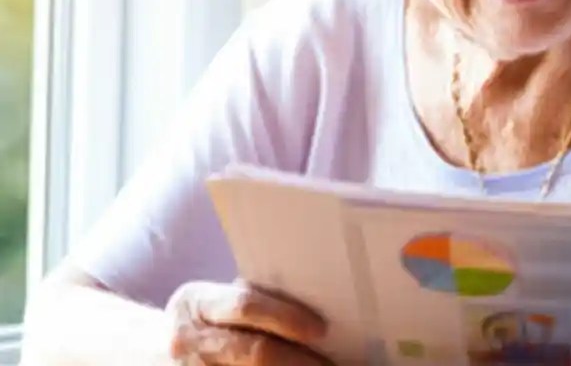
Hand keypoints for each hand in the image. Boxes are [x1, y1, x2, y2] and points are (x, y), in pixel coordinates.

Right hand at [164, 279, 330, 364]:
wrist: (148, 351)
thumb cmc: (202, 320)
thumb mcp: (214, 301)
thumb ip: (253, 300)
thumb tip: (315, 305)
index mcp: (197, 303)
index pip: (246, 306)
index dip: (287, 318)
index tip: (321, 330)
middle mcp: (187, 340)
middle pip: (254, 352)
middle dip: (298, 361)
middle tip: (332, 365)